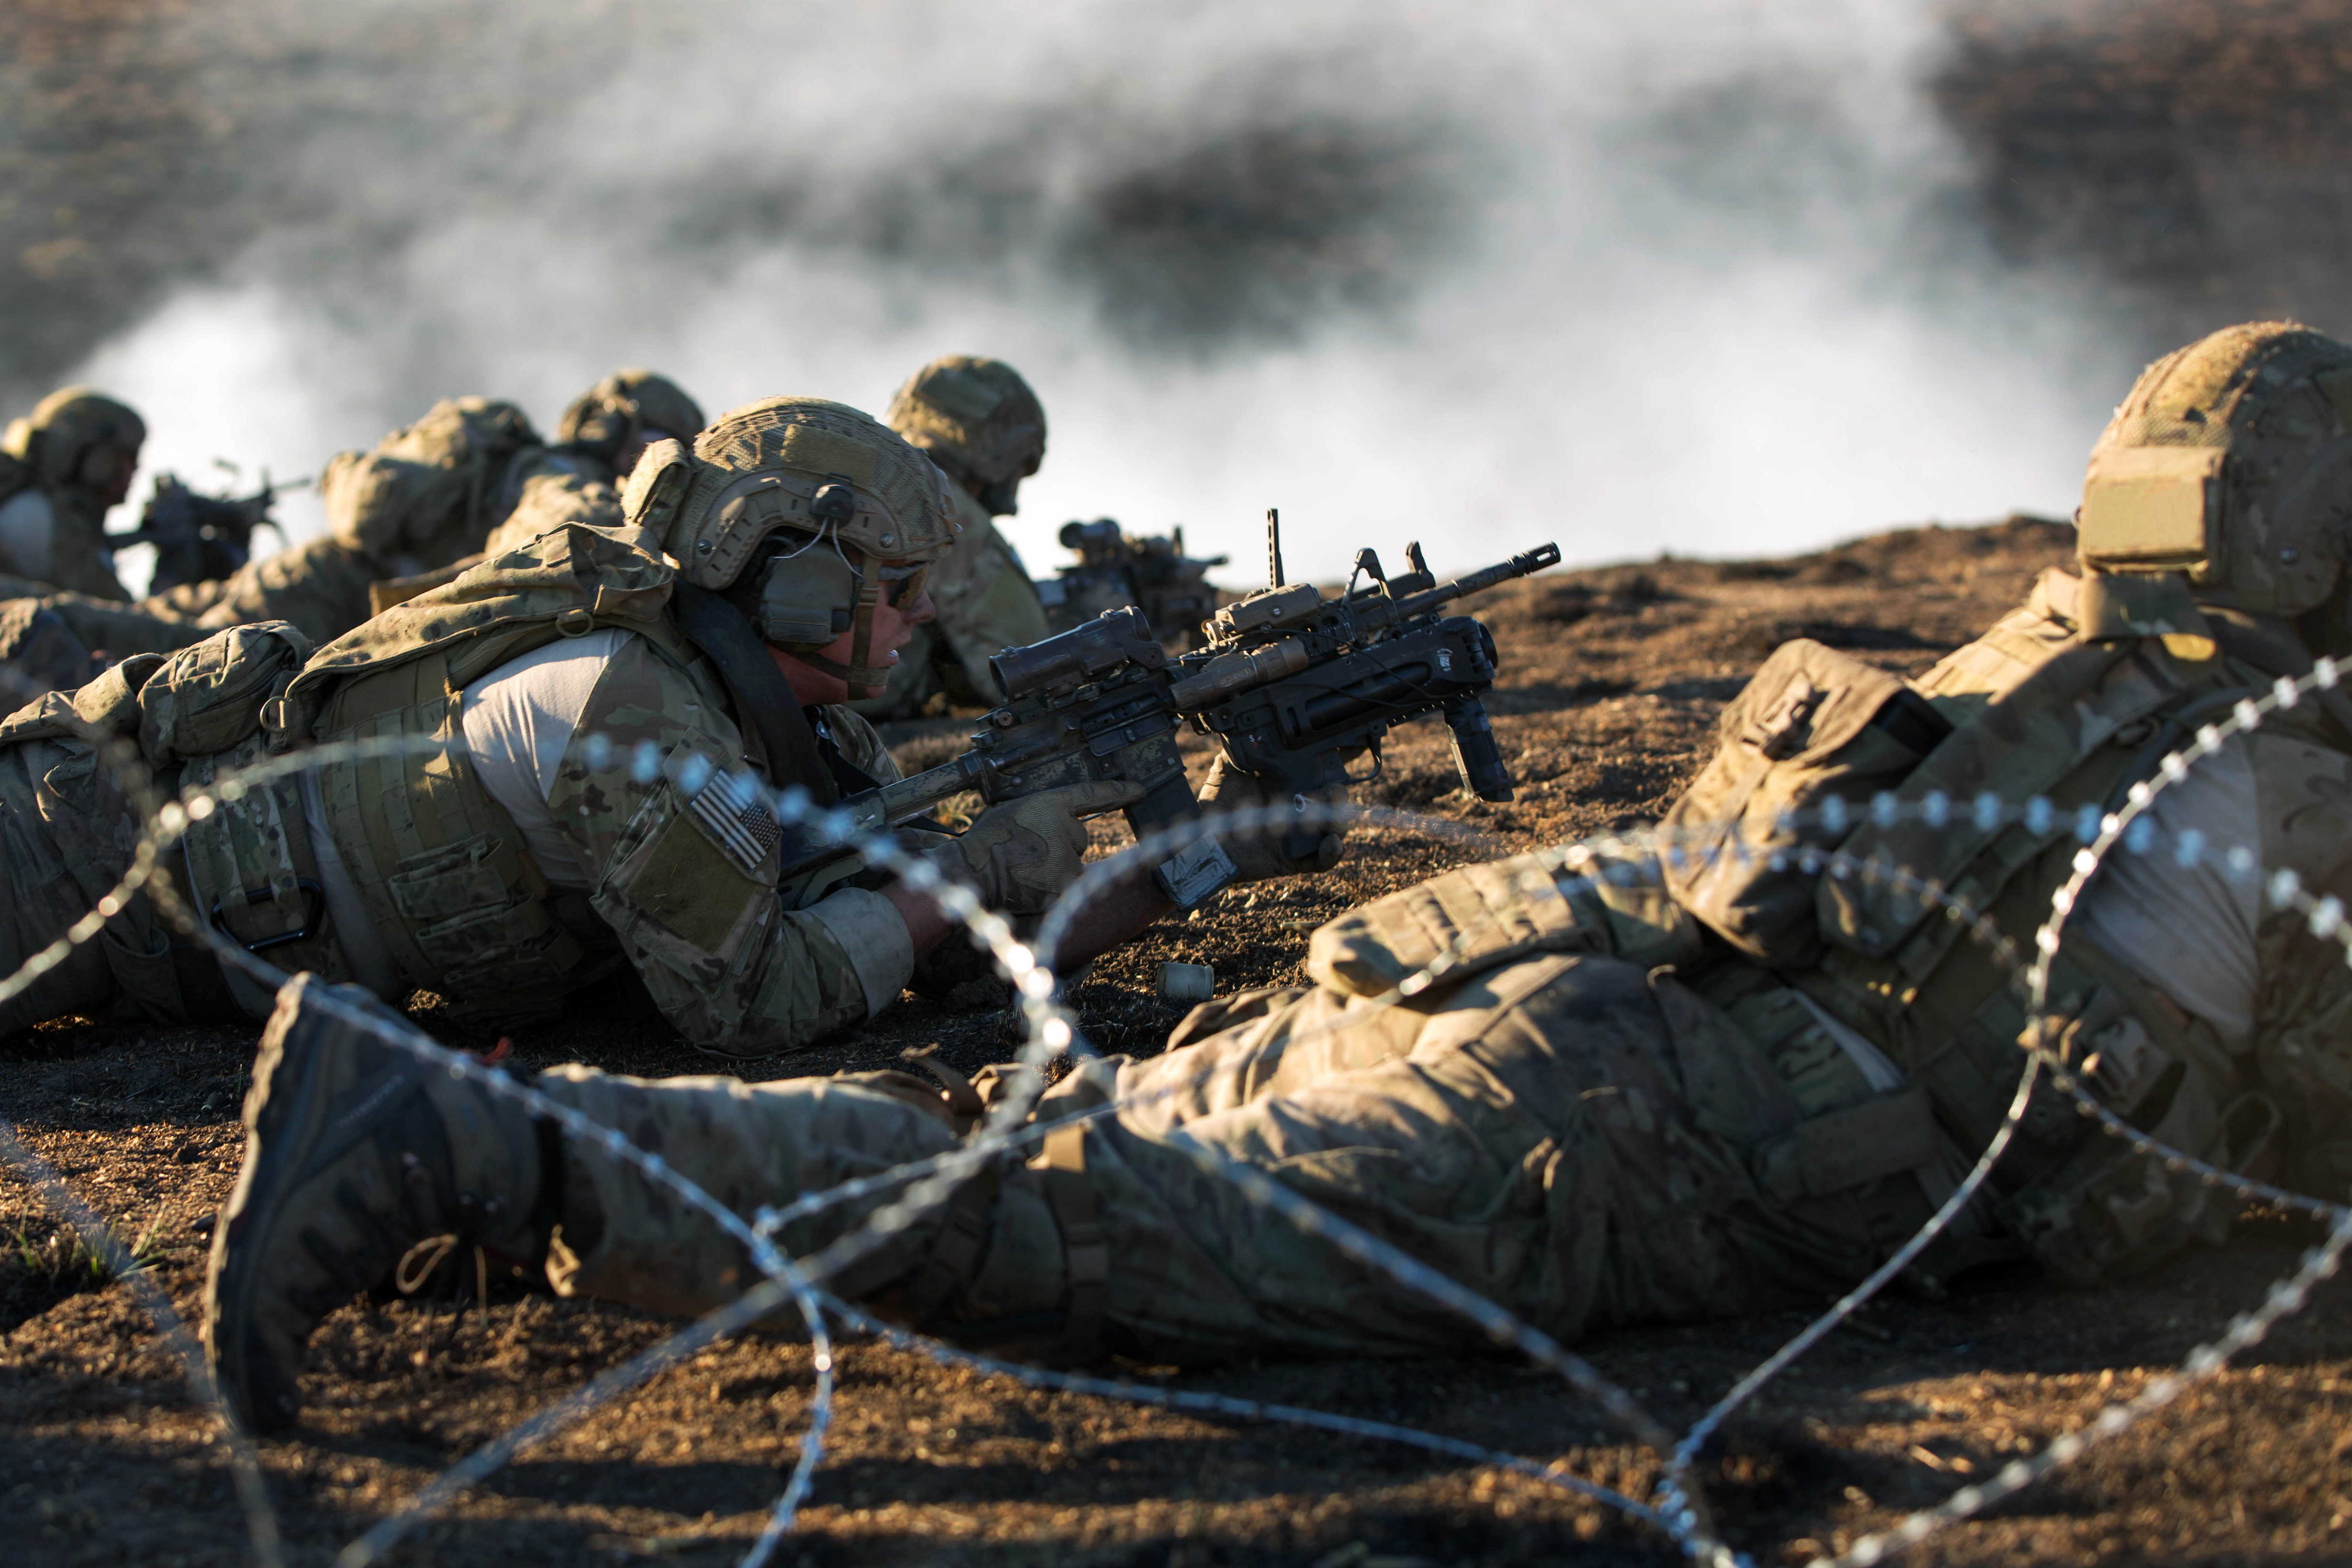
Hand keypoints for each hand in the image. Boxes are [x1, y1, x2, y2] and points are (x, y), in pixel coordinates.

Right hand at [927, 778, 1144, 915]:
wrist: (972, 871)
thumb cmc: (986, 842)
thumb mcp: (1015, 811)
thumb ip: (1044, 814)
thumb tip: (1066, 828)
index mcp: (1049, 803)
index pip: (1093, 794)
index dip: (1118, 791)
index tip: (1140, 790)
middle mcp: (1063, 826)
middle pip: (1079, 836)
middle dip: (1061, 844)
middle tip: (1029, 851)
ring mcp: (1066, 855)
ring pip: (1074, 860)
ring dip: (1058, 866)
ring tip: (1026, 867)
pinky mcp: (1065, 882)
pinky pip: (1071, 883)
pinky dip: (1056, 886)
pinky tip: (1033, 885)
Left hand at [1197, 755, 1348, 881]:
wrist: (1202, 840)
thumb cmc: (1216, 805)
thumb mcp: (1228, 769)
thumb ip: (1241, 748)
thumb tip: (1248, 724)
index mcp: (1288, 786)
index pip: (1320, 773)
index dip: (1335, 764)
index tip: (1346, 752)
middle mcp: (1298, 809)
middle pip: (1334, 799)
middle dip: (1339, 793)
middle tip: (1329, 788)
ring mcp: (1299, 835)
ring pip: (1335, 827)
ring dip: (1340, 821)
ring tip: (1331, 817)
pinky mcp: (1295, 859)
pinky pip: (1322, 859)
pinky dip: (1333, 852)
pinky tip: (1331, 842)